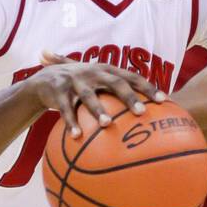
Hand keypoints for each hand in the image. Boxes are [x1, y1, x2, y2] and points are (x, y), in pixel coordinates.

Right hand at [30, 51, 160, 137]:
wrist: (42, 80)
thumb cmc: (79, 85)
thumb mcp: (96, 83)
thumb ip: (117, 94)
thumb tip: (144, 110)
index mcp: (106, 70)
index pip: (131, 77)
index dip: (147, 87)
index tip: (164, 100)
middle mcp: (92, 72)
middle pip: (114, 83)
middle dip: (129, 97)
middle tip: (141, 113)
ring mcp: (74, 80)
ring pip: (88, 96)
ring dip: (97, 110)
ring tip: (106, 125)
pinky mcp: (57, 91)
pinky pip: (66, 109)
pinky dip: (71, 123)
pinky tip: (77, 136)